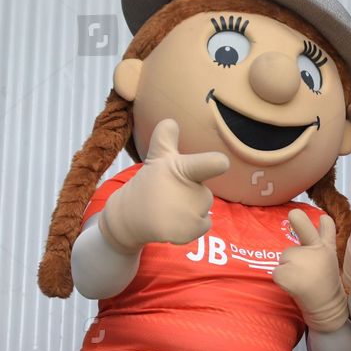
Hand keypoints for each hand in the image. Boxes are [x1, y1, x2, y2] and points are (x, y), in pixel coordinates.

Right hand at [98, 119, 229, 251]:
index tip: (222, 162)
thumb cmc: (148, 185)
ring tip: (168, 209)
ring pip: (204, 207)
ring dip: (191, 210)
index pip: (208, 163)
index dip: (217, 163)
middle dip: (190, 195)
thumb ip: (166, 139)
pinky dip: (192, 226)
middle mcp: (188, 188)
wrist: (128, 218)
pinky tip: (173, 222)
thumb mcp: (157, 159)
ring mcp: (189, 211)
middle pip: (205, 192)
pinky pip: (205, 224)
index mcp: (181, 168)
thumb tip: (170, 120)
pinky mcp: (189, 231)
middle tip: (167, 197)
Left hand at [272, 210, 348, 332]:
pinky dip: (282, 280)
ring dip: (288, 268)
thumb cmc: (325, 285)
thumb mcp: (329, 260)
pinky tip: (295, 288)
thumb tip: (323, 218)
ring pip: (284, 257)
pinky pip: (277, 272)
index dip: (324, 223)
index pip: (327, 230)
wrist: (327, 310)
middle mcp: (316, 252)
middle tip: (293, 213)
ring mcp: (302, 263)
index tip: (323, 217)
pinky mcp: (288, 274)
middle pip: (304, 231)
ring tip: (302, 280)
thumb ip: (323, 239)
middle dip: (298, 220)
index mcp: (326, 249)